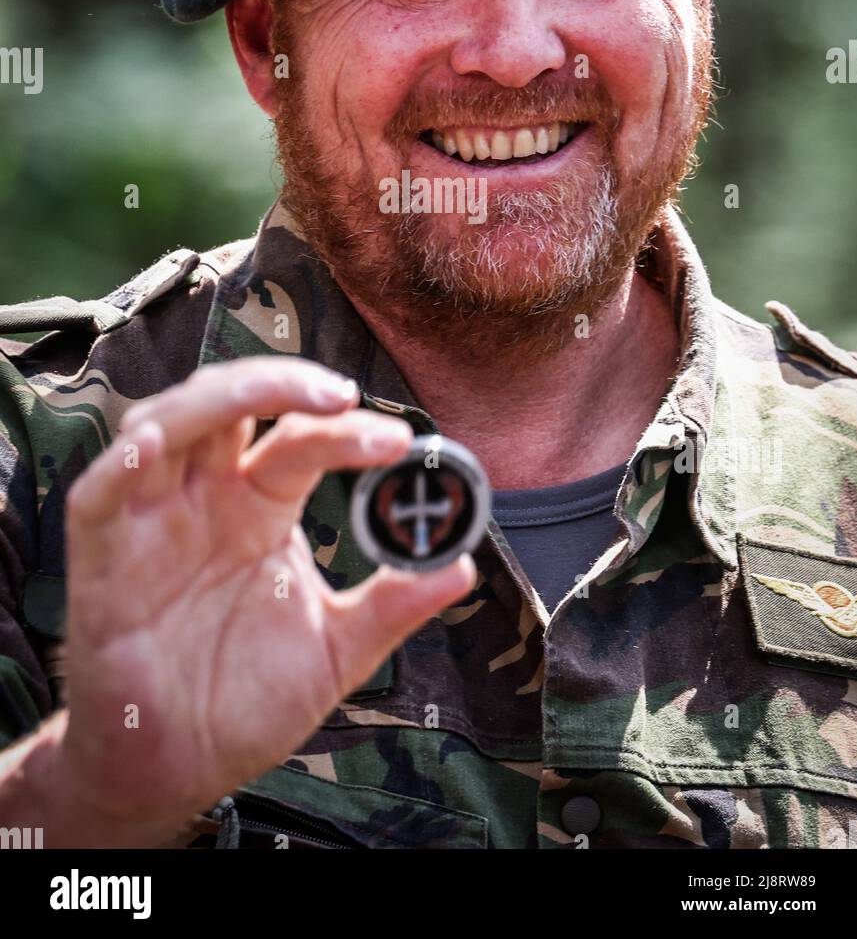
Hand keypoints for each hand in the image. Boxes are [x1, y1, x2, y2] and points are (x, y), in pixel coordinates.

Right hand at [60, 357, 474, 841]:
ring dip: (215, 397)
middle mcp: (206, 498)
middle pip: (231, 403)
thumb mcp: (336, 650)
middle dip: (282, 381)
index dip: (347, 430)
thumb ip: (392, 605)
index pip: (301, 439)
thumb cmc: (246, 701)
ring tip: (270, 396)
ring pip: (167, 421)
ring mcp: (151, 522)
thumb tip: (462, 565)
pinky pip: (98, 496)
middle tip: (342, 395)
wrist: (178, 771)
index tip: (400, 445)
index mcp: (260, 506)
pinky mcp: (101, 561)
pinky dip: (120, 464)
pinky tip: (154, 448)